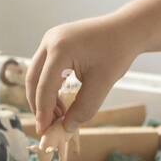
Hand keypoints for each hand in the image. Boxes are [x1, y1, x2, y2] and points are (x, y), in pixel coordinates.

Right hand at [27, 14, 140, 134]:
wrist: (127, 29)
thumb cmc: (117, 53)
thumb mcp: (102, 83)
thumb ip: (84, 108)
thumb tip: (66, 128)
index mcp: (60, 49)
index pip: (44, 87)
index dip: (43, 112)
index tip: (44, 132)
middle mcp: (50, 41)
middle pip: (34, 79)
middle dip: (38, 105)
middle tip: (48, 126)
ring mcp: (51, 39)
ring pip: (37, 74)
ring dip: (44, 96)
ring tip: (59, 116)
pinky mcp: (55, 42)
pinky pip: (45, 68)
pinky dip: (50, 86)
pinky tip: (61, 102)